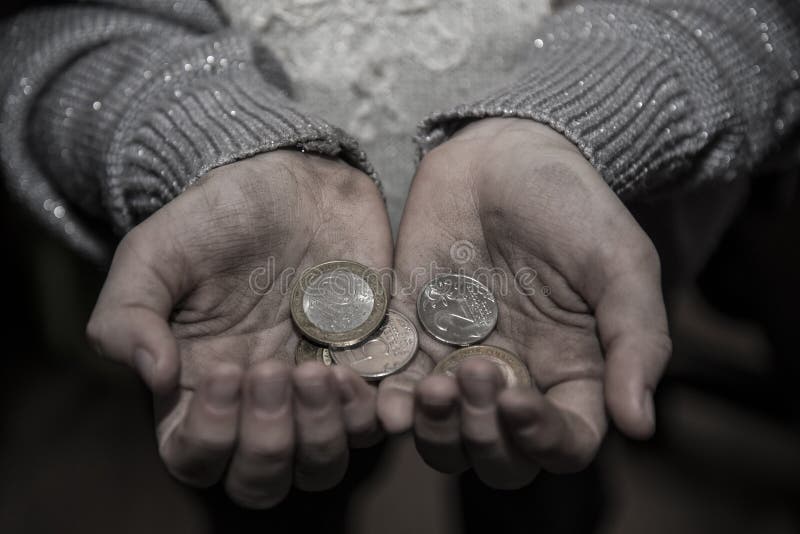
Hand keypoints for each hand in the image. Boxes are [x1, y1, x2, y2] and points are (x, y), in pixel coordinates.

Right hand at [86, 150, 391, 507]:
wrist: (293, 183)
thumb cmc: (216, 220)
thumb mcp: (152, 255)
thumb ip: (127, 317)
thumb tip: (153, 378)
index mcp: (198, 389)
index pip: (196, 458)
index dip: (210, 436)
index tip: (224, 373)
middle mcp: (259, 404)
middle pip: (264, 479)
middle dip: (270, 442)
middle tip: (272, 370)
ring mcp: (315, 391)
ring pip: (322, 462)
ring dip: (321, 433)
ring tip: (318, 372)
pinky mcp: (366, 369)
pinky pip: (375, 423)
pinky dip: (369, 415)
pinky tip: (355, 372)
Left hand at [378, 118, 670, 487]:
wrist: (502, 155)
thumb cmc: (571, 204)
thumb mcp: (620, 264)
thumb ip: (636, 340)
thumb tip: (640, 426)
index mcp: (571, 373)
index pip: (564, 444)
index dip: (542, 440)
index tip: (517, 400)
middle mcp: (513, 379)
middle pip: (496, 456)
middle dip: (481, 435)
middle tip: (472, 375)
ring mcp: (455, 361)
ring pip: (440, 438)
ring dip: (431, 430)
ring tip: (426, 389)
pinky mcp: (407, 336)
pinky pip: (389, 390)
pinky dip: (377, 405)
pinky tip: (373, 393)